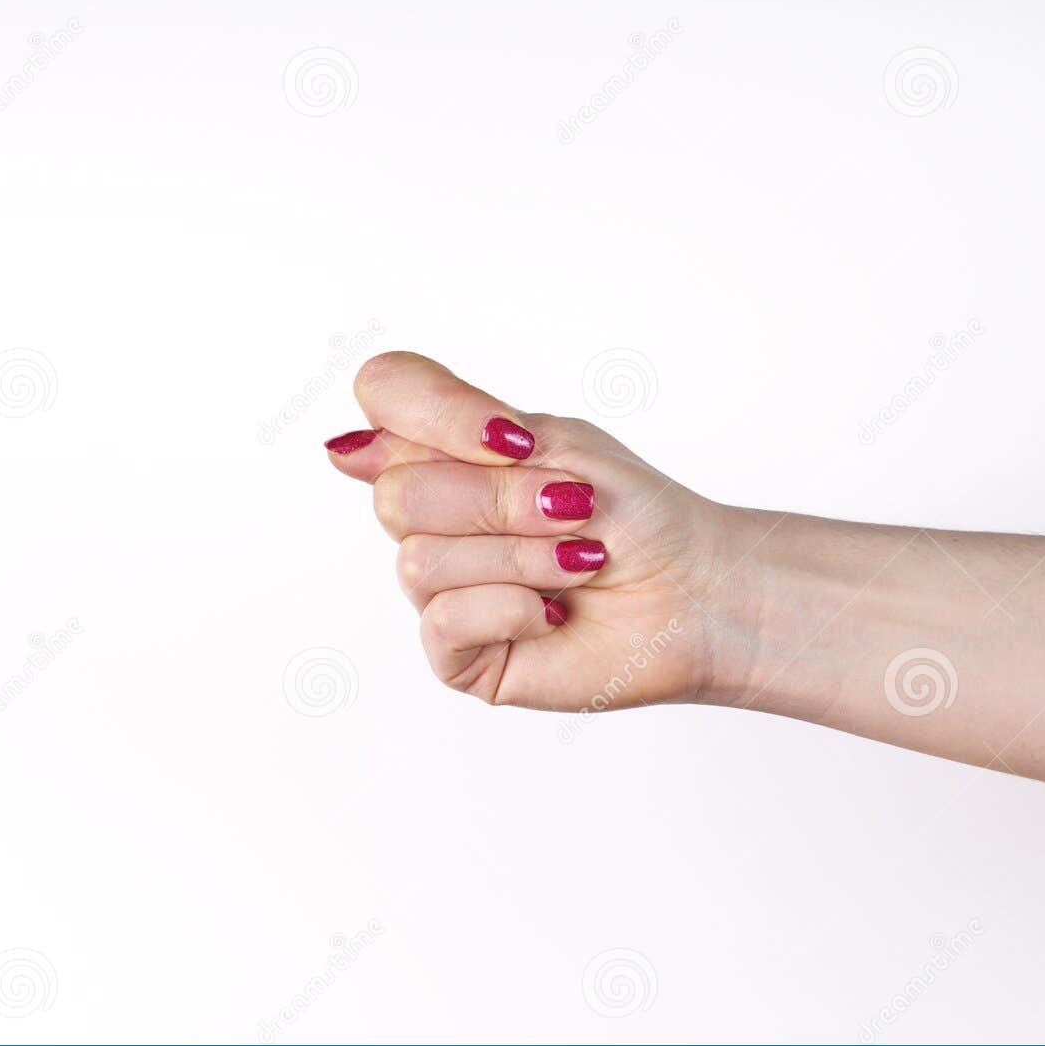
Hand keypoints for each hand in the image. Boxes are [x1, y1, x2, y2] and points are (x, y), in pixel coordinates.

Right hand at [324, 351, 750, 710]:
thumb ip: (452, 437)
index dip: (437, 415)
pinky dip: (513, 608)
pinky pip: (443, 621)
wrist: (694, 592)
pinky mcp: (457, 652)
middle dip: (501, 505)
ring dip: (521, 559)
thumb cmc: (634, 515)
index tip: (513, 442)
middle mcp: (433, 515)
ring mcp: (440, 585)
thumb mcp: (554, 445)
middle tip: (571, 513)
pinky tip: (554, 613)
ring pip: (420, 561)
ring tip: (579, 564)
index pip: (384, 393)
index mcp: (450, 449)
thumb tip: (349, 453)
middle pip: (397, 494)